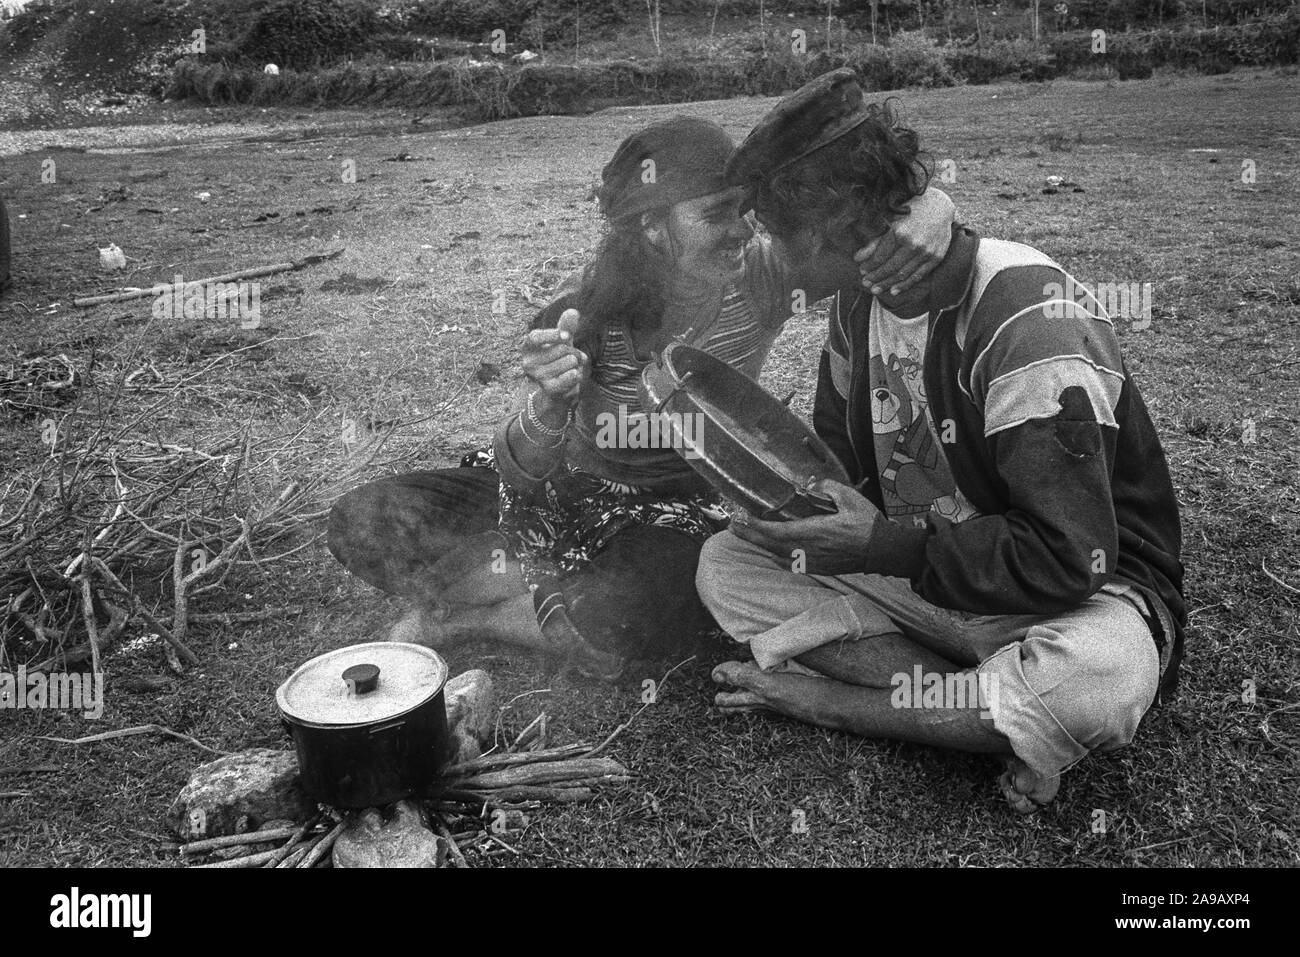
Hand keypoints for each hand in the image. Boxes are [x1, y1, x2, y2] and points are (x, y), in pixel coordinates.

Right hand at [521, 308, 589, 406]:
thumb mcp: (561, 340)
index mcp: (528, 347)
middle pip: (561, 349)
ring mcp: (538, 377)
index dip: (552, 335)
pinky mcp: (549, 389)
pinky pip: (570, 377)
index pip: (535, 337)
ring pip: (570, 362)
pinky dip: (577, 374)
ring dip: (577, 363)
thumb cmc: (557, 357)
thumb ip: (566, 326)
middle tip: (572, 356)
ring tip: (570, 368)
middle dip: (574, 350)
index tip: (567, 336)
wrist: (557, 387)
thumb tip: (573, 312)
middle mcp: (528, 363)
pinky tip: (573, 375)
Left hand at [730, 480, 882, 574]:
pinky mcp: (817, 568)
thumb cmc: (867, 523)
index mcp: (814, 532)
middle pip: (770, 545)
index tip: (740, 518)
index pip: (776, 532)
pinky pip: (789, 564)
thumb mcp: (849, 498)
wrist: (882, 551)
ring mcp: (812, 562)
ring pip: (778, 556)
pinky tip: (770, 549)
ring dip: (761, 545)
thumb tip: (809, 484)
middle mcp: (809, 550)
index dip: (755, 527)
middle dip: (749, 535)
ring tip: (746, 534)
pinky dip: (776, 555)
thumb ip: (827, 487)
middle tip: (733, 525)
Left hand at [854, 187, 955, 296]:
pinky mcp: (936, 258)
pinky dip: (905, 285)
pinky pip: (918, 276)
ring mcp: (926, 252)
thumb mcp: (891, 221)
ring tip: (875, 290)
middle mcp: (914, 244)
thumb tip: (857, 258)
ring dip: (887, 284)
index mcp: (900, 233)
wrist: (940, 206)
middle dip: (876, 277)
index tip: (861, 270)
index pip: (880, 256)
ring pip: (903, 274)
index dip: (869, 266)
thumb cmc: (912, 211)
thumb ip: (875, 241)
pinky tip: (894, 291)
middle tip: (865, 283)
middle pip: (890, 268)